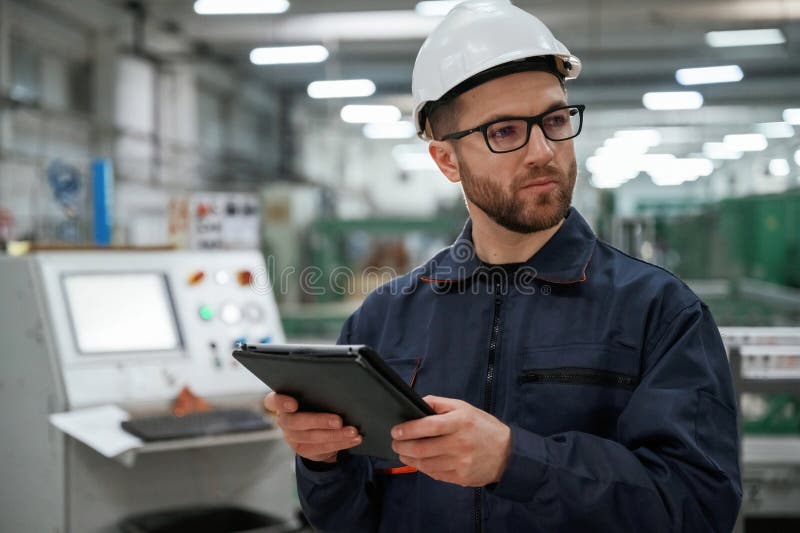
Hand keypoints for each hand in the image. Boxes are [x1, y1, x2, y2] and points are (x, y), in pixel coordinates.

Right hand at [264, 392, 361, 462]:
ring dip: (335, 435)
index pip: (273, 401)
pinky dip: (341, 443)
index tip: (293, 404)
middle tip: (338, 420)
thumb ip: (317, 391)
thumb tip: (339, 387)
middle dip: (319, 421)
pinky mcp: (304, 449)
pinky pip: (323, 448)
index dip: (280, 402)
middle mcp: (284, 420)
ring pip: (312, 437)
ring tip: (352, 431)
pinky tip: (353, 439)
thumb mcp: (313, 395)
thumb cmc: (315, 403)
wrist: (315, 427)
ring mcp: (292, 437)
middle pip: (296, 422)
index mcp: (282, 403)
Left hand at [391, 395, 510, 486]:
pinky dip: (423, 468)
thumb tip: (416, 403)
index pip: (429, 426)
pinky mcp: (461, 477)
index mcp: (460, 422)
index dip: (409, 429)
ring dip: (409, 459)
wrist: (507, 454)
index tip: (396, 430)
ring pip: (426, 463)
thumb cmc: (482, 427)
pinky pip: (435, 474)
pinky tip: (418, 462)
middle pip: (423, 448)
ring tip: (402, 453)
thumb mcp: (464, 408)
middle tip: (395, 443)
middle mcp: (460, 443)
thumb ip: (439, 404)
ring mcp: (461, 462)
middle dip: (403, 446)